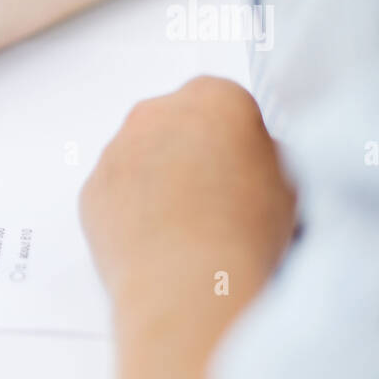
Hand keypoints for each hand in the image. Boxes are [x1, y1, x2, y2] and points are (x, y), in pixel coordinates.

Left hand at [80, 76, 296, 323]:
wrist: (187, 282)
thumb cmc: (247, 229)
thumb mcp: (288, 180)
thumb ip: (265, 154)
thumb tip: (250, 160)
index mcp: (212, 97)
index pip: (227, 104)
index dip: (239, 139)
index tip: (247, 169)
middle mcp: (154, 113)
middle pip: (176, 124)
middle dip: (192, 152)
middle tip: (214, 199)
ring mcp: (114, 151)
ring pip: (141, 157)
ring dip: (159, 181)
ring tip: (185, 228)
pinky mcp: (89, 190)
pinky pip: (115, 193)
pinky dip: (131, 211)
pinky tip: (155, 242)